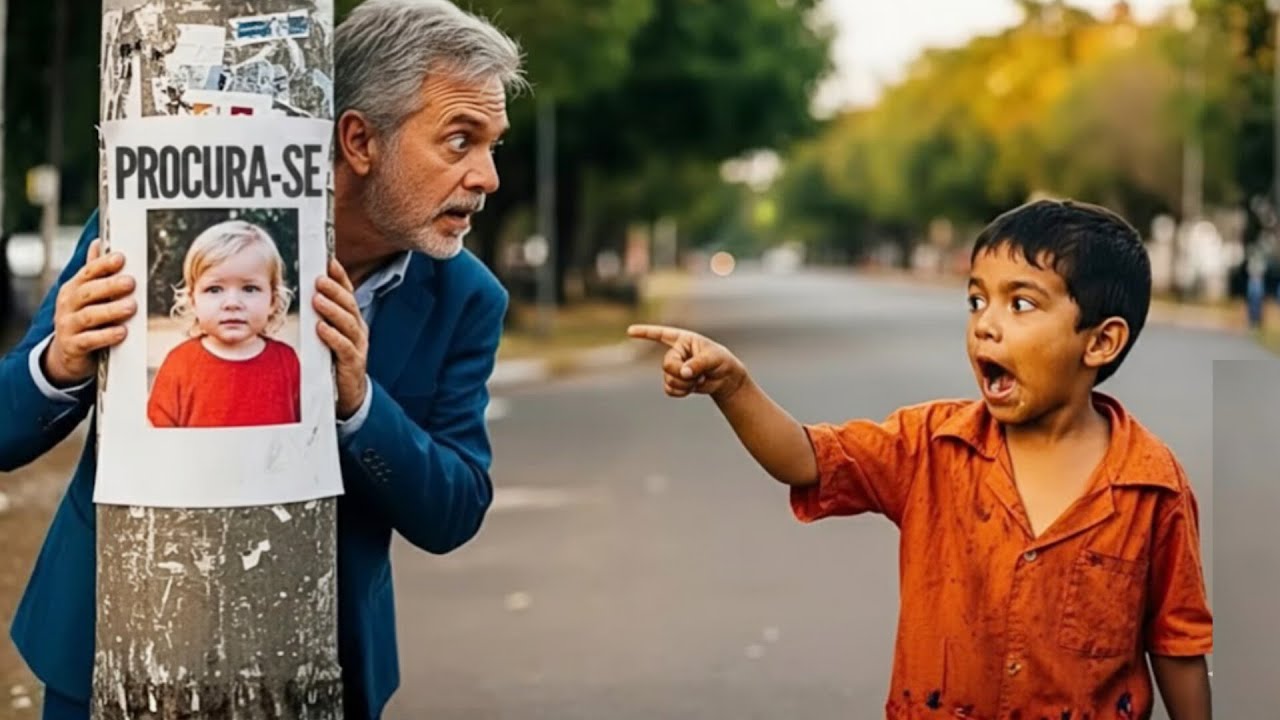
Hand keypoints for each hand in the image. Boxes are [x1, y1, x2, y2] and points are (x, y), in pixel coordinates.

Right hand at [44, 238, 137, 386]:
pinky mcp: (73, 346)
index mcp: (73, 289)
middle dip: (109, 286)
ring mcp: (68, 326)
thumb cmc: (83, 320)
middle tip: (131, 282)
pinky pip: (89, 340)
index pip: (87, 273)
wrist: (67, 355)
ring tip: (132, 306)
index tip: (121, 258)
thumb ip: (93, 272)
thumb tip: (98, 242)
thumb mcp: (87, 295)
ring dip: (111, 310)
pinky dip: (106, 336)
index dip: (103, 265)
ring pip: (89, 315)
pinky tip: (122, 332)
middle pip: (88, 292)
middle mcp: (67, 305)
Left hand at [314, 258, 368, 419]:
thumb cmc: (336, 360)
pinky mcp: (353, 363)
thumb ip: (323, 317)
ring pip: (347, 324)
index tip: (329, 262)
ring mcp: (358, 346)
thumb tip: (308, 294)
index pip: (348, 294)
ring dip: (332, 310)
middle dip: (335, 290)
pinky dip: (333, 336)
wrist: (350, 393)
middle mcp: (358, 330)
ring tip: (318, 299)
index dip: (340, 278)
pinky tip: (321, 328)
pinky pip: (344, 347)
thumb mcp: (331, 335)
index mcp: (353, 321)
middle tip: (319, 279)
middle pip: (349, 306)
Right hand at [626, 324, 746, 401]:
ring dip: (685, 384)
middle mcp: (676, 353)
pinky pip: (669, 390)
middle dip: (681, 373)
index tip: (630, 331)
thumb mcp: (713, 358)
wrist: (726, 379)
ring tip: (699, 380)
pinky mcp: (675, 382)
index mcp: (683, 340)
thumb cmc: (722, 361)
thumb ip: (697, 363)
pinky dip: (681, 392)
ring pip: (668, 379)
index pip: (661, 334)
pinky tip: (692, 388)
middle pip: (667, 364)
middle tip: (696, 376)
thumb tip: (683, 373)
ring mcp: (674, 368)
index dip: (645, 333)